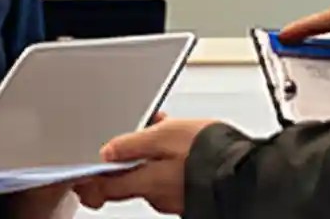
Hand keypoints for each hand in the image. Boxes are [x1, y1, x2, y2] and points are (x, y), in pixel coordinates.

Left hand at [73, 118, 216, 214]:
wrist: (247, 171)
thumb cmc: (209, 153)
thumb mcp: (165, 135)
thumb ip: (132, 144)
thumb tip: (107, 152)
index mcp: (146, 181)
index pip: (105, 188)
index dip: (90, 183)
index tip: (82, 178)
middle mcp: (158, 197)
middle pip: (128, 181)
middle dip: (128, 161)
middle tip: (132, 139)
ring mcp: (176, 199)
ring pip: (152, 177)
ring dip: (152, 158)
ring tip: (165, 130)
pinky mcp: (193, 195)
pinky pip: (172, 178)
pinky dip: (171, 162)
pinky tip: (183, 143)